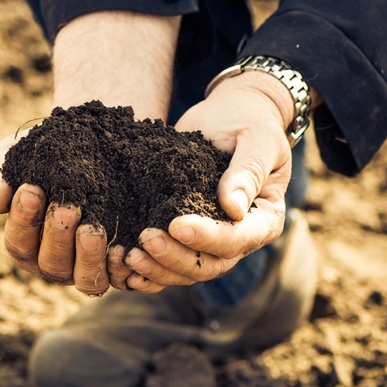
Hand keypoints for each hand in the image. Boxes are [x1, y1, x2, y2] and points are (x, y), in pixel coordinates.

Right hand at [0, 130, 133, 294]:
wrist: (99, 148)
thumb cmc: (53, 156)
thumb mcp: (24, 155)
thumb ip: (4, 174)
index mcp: (27, 243)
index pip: (19, 242)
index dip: (22, 220)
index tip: (32, 189)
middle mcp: (54, 263)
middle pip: (50, 263)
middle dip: (57, 236)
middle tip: (67, 209)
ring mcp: (84, 271)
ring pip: (82, 279)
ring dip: (87, 255)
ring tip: (92, 229)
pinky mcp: (115, 271)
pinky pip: (115, 279)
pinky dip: (117, 266)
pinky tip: (120, 245)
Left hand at [122, 71, 294, 293]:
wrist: (228, 114)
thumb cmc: (248, 121)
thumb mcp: (256, 138)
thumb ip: (247, 171)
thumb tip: (234, 209)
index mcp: (264, 219)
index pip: (238, 239)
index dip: (207, 237)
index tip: (176, 224)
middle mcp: (240, 239)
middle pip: (209, 265)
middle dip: (175, 257)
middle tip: (145, 239)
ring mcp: (210, 242)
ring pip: (186, 272)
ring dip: (157, 269)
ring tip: (128, 256)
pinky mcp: (185, 238)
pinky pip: (168, 266)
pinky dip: (147, 273)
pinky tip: (123, 268)